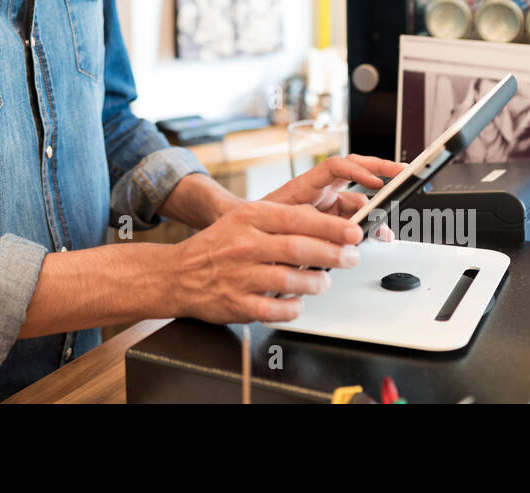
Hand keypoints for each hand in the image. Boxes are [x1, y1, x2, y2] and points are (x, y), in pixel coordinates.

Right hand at [167, 200, 367, 324]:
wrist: (176, 274)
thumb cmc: (218, 246)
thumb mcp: (244, 219)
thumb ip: (282, 219)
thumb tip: (325, 224)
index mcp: (249, 218)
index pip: (297, 218)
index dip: (330, 226)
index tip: (353, 232)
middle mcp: (244, 245)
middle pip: (298, 249)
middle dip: (333, 254)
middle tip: (351, 257)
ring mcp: (239, 275)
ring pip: (291, 281)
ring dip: (316, 283)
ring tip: (323, 282)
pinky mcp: (236, 303)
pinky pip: (275, 309)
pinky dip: (294, 308)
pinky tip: (299, 303)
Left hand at [262, 153, 404, 234]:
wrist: (245, 234)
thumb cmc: (255, 222)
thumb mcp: (280, 222)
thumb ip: (307, 223)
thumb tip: (337, 229)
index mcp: (307, 184)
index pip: (337, 167)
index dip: (358, 171)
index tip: (375, 182)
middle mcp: (320, 191)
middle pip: (356, 173)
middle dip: (381, 171)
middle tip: (403, 174)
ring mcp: (326, 204)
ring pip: (359, 201)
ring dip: (376, 211)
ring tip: (386, 227)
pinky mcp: (329, 220)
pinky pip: (354, 218)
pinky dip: (368, 226)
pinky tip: (377, 234)